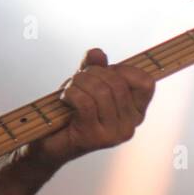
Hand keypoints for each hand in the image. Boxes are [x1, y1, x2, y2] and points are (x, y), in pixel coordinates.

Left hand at [26, 46, 156, 170]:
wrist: (48, 141)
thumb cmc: (69, 111)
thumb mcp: (84, 84)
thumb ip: (93, 67)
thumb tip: (97, 52)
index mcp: (135, 111)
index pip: (145, 82)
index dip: (122, 69)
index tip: (102, 71)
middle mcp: (131, 125)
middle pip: (117, 83)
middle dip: (91, 74)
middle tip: (76, 80)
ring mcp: (115, 134)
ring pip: (101, 91)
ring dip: (78, 83)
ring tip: (68, 90)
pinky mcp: (95, 137)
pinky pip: (85, 103)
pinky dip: (71, 94)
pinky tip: (64, 99)